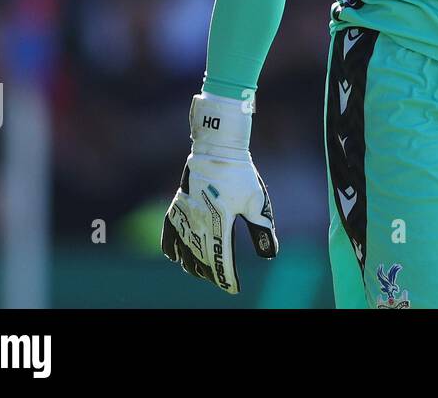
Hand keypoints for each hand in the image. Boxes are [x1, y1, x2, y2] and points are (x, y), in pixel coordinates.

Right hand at [161, 92, 277, 293]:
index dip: (227, 277)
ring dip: (192, 264)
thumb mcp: (257, 201)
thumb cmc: (241, 174)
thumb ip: (262, 229)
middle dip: (211, 273)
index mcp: (220, 222)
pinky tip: (175, 257)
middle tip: (222, 281)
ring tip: (202, 273)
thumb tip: (270, 255)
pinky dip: (171, 248)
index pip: (221, 259)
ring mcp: (185, 215)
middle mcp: (199, 222)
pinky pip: (168, 233)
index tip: (233, 288)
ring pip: (184, 250)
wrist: (217, 149)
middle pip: (201, 258)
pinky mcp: (177, 207)